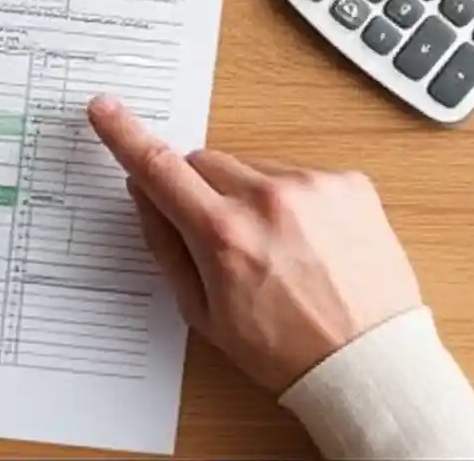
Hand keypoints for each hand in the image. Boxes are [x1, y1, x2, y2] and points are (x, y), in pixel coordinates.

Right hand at [87, 96, 421, 391]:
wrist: (368, 363)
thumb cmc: (285, 349)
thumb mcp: (204, 312)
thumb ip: (166, 245)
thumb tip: (144, 193)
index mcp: (223, 235)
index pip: (159, 169)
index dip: (124, 136)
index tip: (105, 109)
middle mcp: (267, 198)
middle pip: (205, 163)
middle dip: (201, 191)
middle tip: (221, 238)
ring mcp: (313, 185)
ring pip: (253, 169)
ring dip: (252, 196)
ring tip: (279, 250)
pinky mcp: (350, 183)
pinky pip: (300, 176)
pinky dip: (297, 202)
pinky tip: (312, 244)